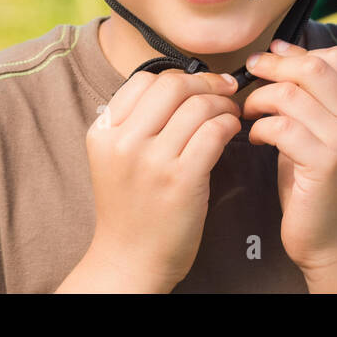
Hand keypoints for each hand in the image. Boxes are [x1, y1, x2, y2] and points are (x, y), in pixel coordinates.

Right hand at [80, 68, 242, 291]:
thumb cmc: (130, 208)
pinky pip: (214, 132)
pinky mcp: (181, 180)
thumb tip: (180, 86)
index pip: (144, 80)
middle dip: (206, 82)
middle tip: (224, 89)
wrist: (130, 260)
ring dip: (223, 104)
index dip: (178, 76)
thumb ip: (134, 123)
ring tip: (230, 113)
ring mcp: (152, 161)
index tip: (198, 84)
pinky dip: (229, 124)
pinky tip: (232, 131)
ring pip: (198, 106)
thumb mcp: (113, 158)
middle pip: (172, 85)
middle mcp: (124, 142)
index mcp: (103, 131)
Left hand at [242, 39, 336, 276]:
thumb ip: (309, 99)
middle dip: (275, 65)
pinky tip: (255, 137)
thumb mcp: (320, 133)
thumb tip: (280, 54)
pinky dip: (261, 127)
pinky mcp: (325, 165)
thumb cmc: (317, 186)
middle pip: (315, 67)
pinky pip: (283, 127)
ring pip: (293, 95)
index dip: (298, 50)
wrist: (334, 242)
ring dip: (260, 98)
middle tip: (251, 72)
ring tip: (248, 112)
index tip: (271, 53)